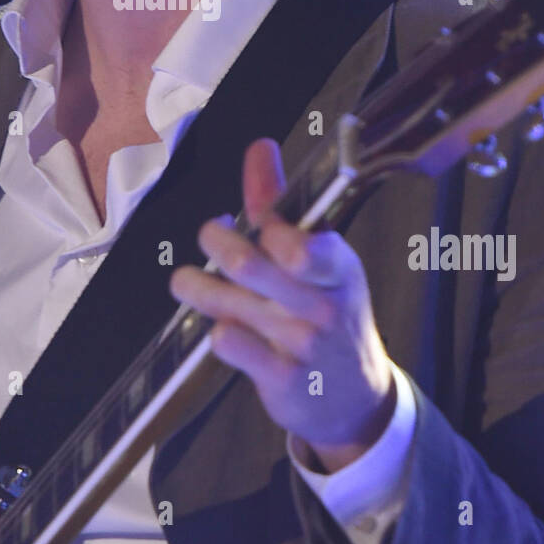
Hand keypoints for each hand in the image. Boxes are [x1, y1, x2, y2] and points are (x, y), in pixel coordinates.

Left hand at [169, 137, 395, 470]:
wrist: (355, 397)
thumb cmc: (327, 311)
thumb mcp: (319, 257)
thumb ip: (280, 203)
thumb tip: (260, 146)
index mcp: (336, 265)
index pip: (304, 243)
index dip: (272, 230)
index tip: (259, 223)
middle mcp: (322, 304)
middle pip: (251, 265)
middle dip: (218, 242)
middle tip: (210, 236)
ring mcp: (303, 344)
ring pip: (230, 303)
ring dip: (197, 286)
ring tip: (188, 281)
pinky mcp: (282, 380)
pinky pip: (230, 344)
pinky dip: (218, 332)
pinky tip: (220, 327)